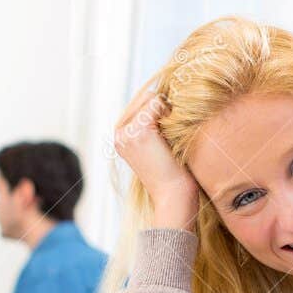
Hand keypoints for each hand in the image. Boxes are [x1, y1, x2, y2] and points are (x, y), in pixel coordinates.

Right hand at [114, 79, 198, 229]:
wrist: (173, 196)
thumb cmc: (173, 173)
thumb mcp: (158, 145)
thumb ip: (155, 124)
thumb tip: (165, 95)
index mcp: (121, 135)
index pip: (142, 102)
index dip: (162, 111)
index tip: (168, 135)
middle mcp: (118, 132)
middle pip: (146, 96)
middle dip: (164, 109)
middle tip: (170, 136)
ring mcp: (126, 132)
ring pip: (152, 97)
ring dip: (168, 112)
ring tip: (170, 138)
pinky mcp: (139, 131)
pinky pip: (158, 102)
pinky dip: (170, 114)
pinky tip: (171, 135)